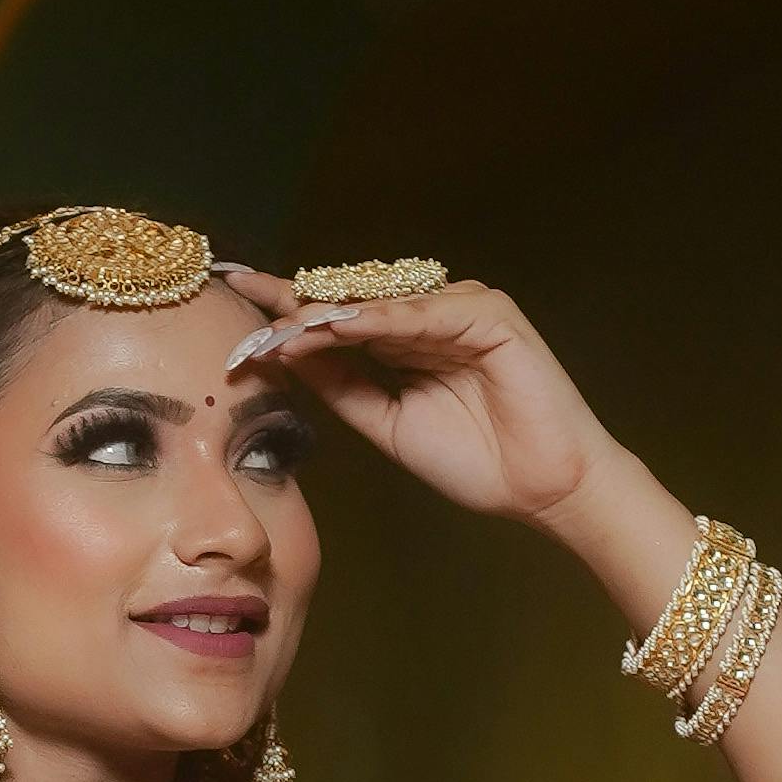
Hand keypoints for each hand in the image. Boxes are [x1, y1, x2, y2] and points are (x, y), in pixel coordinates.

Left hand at [222, 266, 613, 532]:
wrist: (542, 488)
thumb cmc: (477, 461)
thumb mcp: (387, 424)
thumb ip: (344, 387)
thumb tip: (287, 354)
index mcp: (408, 340)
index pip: (341, 318)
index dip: (291, 311)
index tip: (239, 304)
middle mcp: (432, 316)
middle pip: (355, 300)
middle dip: (300, 301)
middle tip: (246, 293)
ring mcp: (462, 309)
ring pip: (384, 304)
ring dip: (331, 313)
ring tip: (283, 323)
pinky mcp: (490, 314)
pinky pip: (423, 314)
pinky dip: (380, 318)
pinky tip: (340, 324)